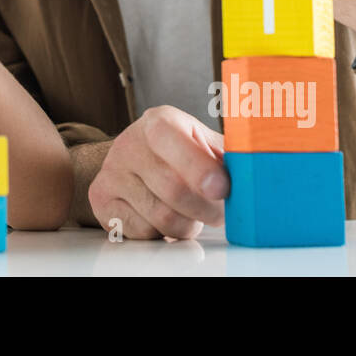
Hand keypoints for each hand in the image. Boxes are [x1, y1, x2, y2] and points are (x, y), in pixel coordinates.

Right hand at [88, 106, 228, 238]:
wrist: (137, 158)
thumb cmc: (180, 153)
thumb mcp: (205, 143)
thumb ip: (228, 156)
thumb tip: (255, 171)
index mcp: (159, 122)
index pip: (173, 141)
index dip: (199, 168)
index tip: (222, 189)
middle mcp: (129, 143)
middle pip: (173, 189)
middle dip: (206, 209)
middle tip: (218, 213)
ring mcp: (110, 171)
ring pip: (161, 217)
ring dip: (187, 225)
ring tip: (191, 214)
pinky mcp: (100, 198)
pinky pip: (142, 232)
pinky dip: (162, 233)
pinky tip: (165, 216)